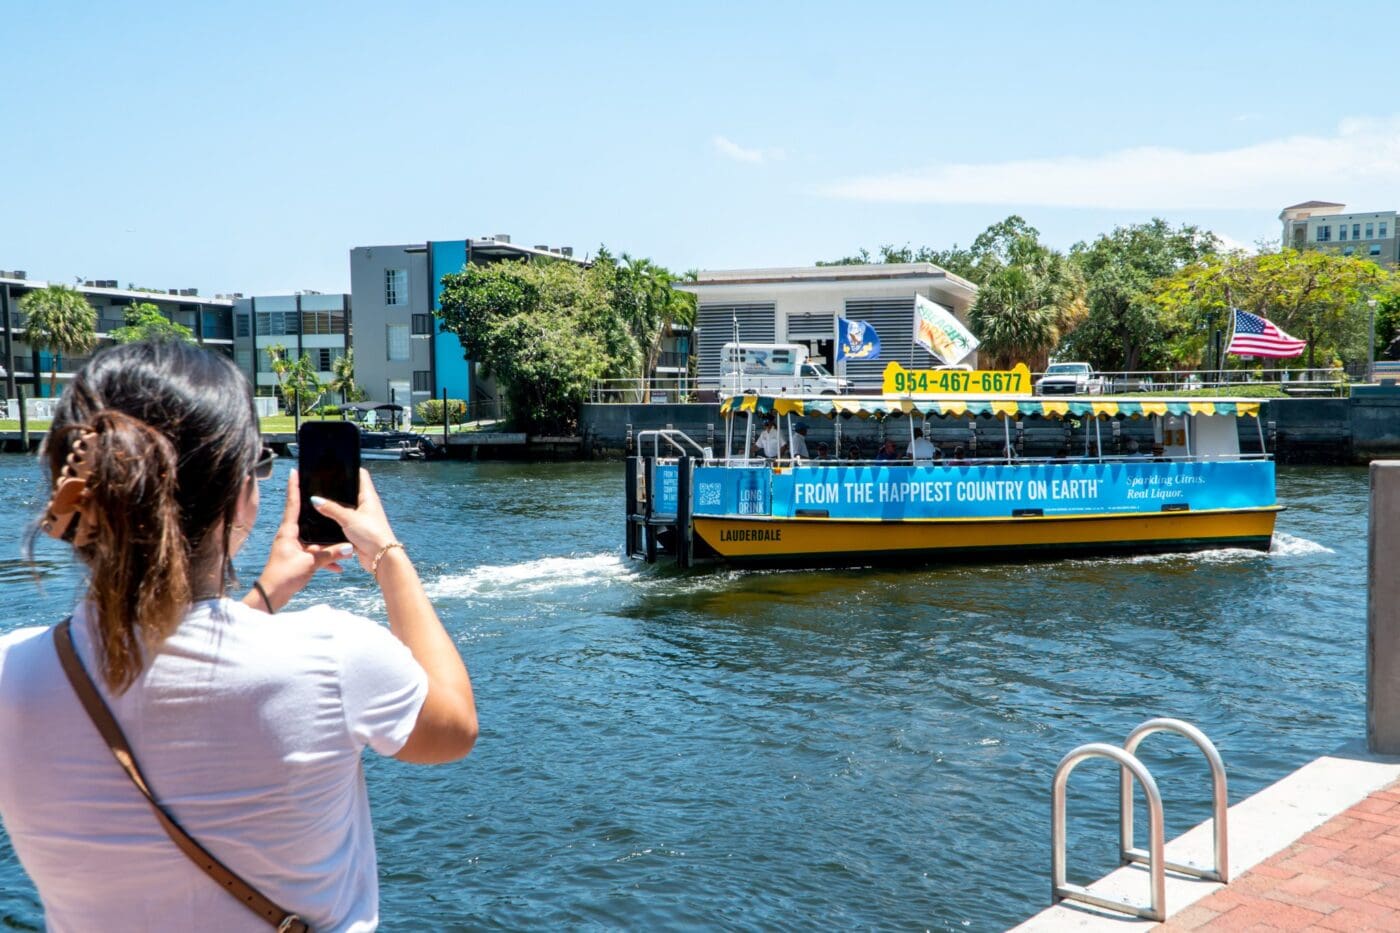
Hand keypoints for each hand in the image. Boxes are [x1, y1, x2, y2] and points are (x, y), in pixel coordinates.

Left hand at [252, 470, 352, 610]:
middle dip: (318, 512)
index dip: (294, 487)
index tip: (295, 472)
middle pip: (307, 519)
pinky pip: (316, 555)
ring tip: (344, 542)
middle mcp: (291, 536)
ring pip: (315, 539)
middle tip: (326, 496)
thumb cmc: (284, 576)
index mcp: (288, 532)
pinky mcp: (299, 559)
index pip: (293, 504)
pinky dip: (327, 559)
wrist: (272, 596)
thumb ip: (330, 554)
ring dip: (328, 543)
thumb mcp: (310, 563)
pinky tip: (339, 567)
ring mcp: (295, 548)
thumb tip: (349, 548)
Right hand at [308, 469, 398, 572]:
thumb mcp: (348, 518)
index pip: (361, 475)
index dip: (350, 469)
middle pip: (350, 492)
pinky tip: (323, 522)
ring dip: (335, 508)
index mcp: (368, 496)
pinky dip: (336, 523)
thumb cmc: (372, 534)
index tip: (335, 466)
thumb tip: (316, 499)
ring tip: (318, 503)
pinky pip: (344, 523)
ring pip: (346, 509)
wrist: (380, 557)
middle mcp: (366, 505)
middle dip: (337, 490)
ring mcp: (362, 518)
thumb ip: (331, 508)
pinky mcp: (357, 531)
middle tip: (320, 486)